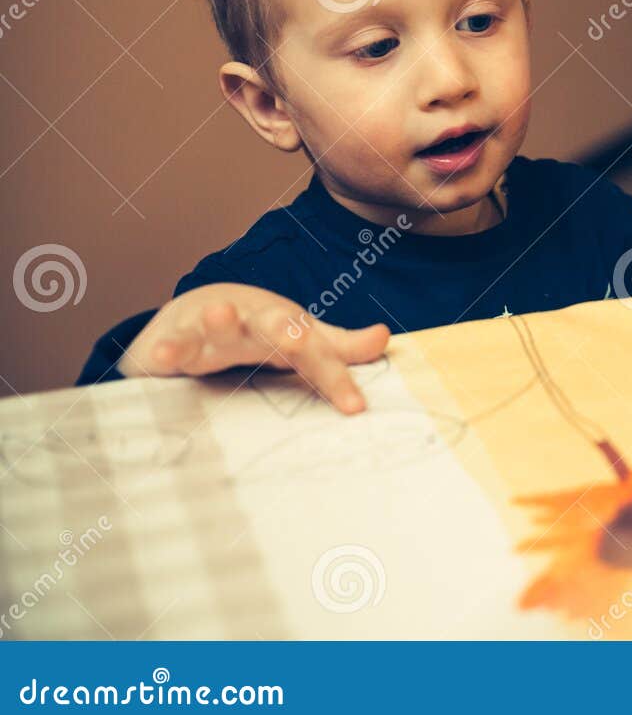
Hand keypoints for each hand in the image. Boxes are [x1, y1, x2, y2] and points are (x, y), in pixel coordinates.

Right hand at [119, 283, 389, 413]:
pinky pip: (174, 345)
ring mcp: (215, 327)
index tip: (354, 407)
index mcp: (290, 328)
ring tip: (220, 313)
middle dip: (283, 332)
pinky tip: (163, 353)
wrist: (202, 307)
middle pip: (272, 326)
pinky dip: (168, 347)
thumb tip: (385, 338)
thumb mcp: (302, 340)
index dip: (335, 379)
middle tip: (295, 340)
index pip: (318, 354)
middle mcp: (256, 323)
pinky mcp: (178, 338)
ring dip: (220, 321)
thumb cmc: (263, 334)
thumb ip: (340, 347)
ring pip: (219, 327)